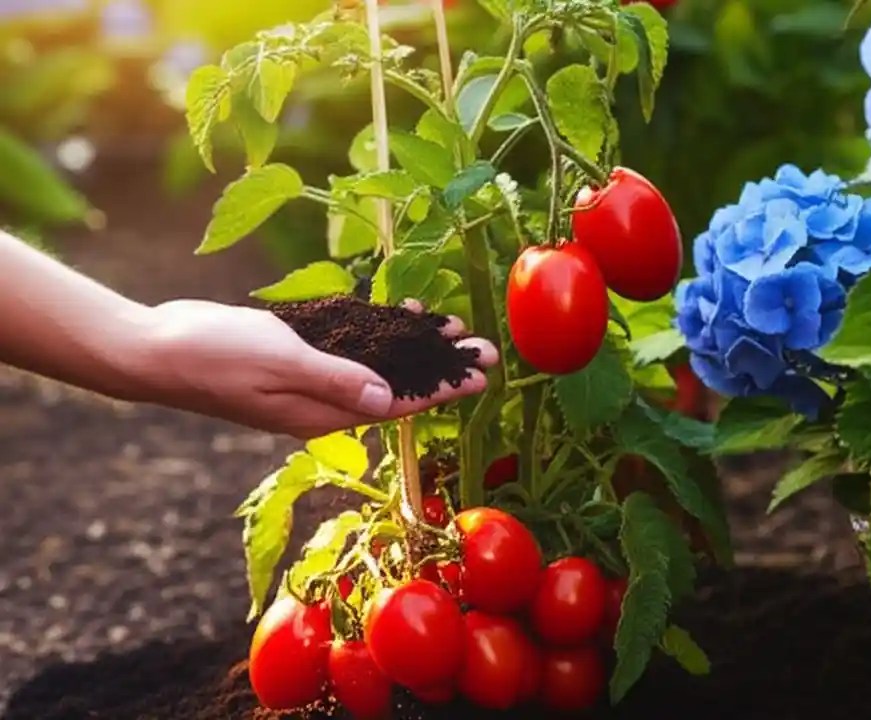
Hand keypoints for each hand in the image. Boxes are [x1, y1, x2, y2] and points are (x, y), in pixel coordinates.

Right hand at [135, 299, 497, 437]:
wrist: (154, 348)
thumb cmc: (212, 356)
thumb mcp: (279, 363)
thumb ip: (334, 379)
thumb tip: (387, 399)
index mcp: (321, 413)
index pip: (397, 404)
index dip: (443, 389)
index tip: (481, 377)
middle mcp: (321, 402)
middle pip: (397, 385)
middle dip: (443, 367)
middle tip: (487, 350)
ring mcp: (308, 380)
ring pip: (377, 364)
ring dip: (417, 347)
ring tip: (456, 328)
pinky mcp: (295, 356)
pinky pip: (349, 348)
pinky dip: (378, 332)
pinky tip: (401, 314)